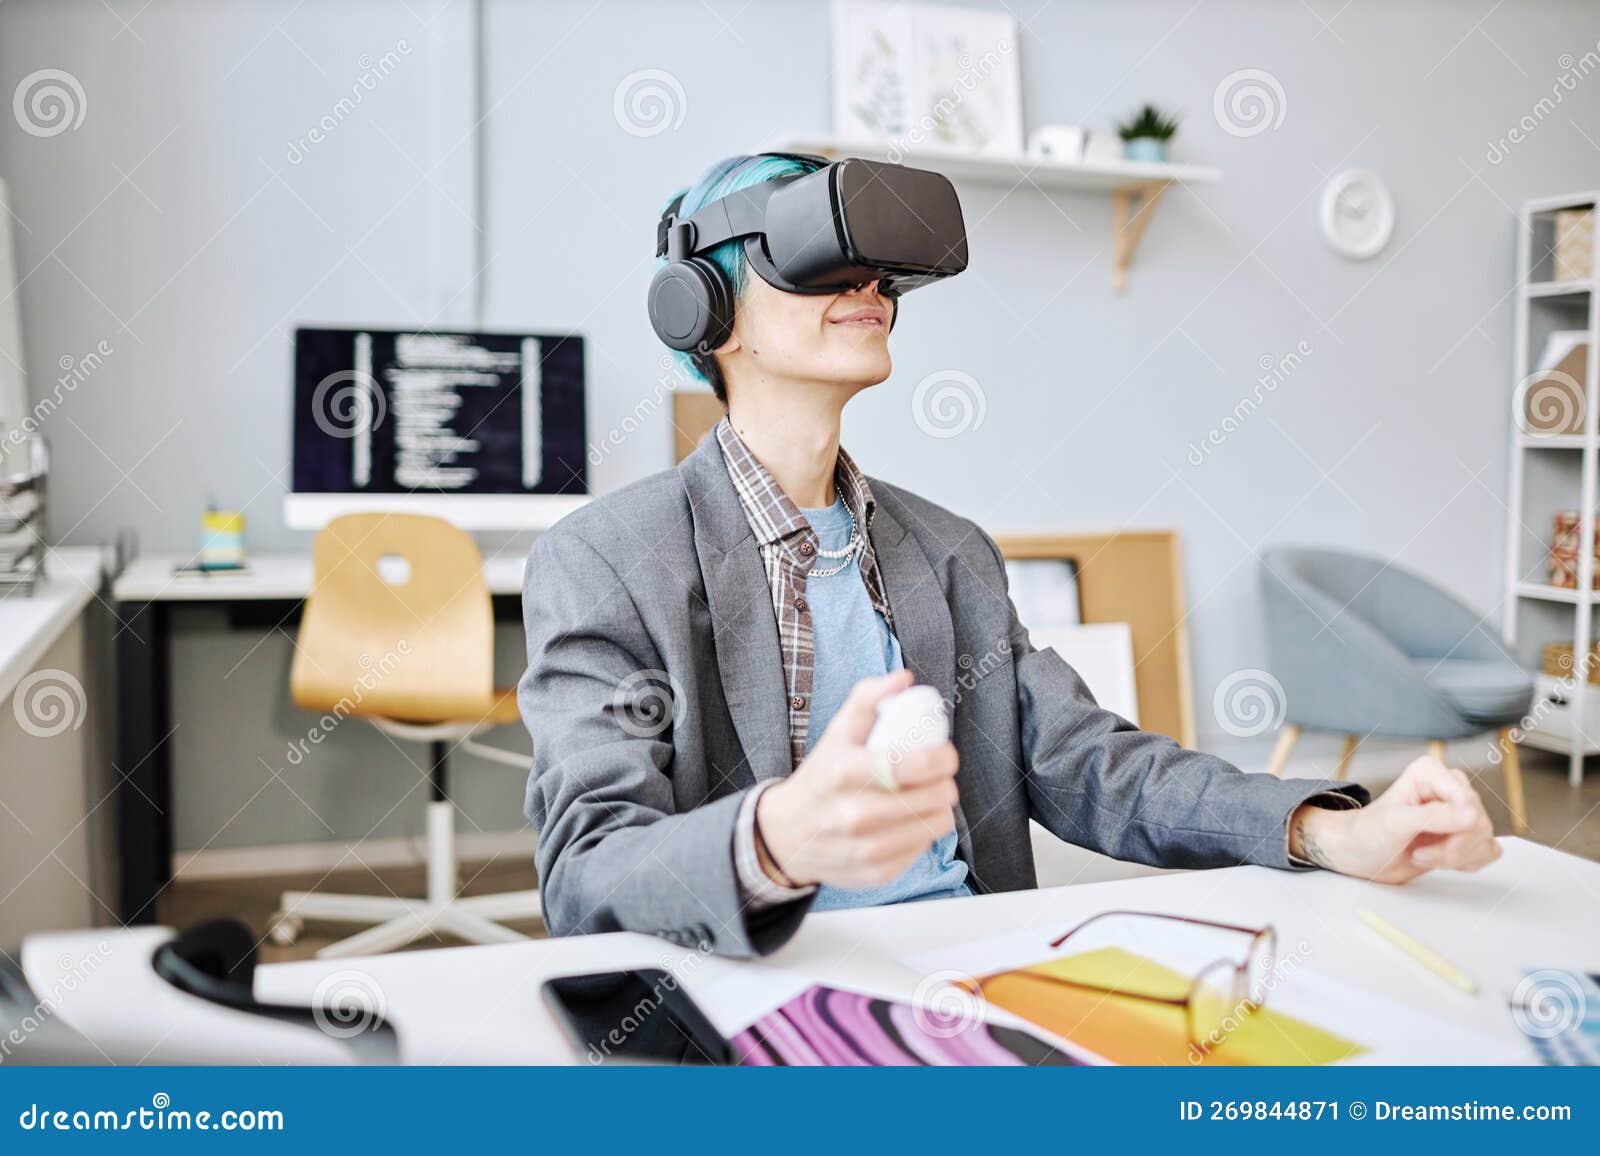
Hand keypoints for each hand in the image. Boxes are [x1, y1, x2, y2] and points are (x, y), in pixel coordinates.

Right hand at [756, 669, 959, 888]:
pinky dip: (924, 833)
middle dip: (945, 781)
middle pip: (933, 796)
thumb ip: (868, 699)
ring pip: (936, 824)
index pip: (914, 764)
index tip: (944, 753)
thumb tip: (904, 679)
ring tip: (928, 797)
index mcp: (844, 771)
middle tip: (937, 775)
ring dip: (940, 807)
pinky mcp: (875, 874)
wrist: (786, 834)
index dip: (943, 756)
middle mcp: (854, 814)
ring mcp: (865, 849)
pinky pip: (923, 849)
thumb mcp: (836, 733)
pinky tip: (909, 822)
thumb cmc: (821, 778)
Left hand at [1288, 755, 1500, 883]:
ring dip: (1456, 856)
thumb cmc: (1369, 833)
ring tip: (1423, 854)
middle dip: (1451, 846)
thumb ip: (1434, 817)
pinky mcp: (1466, 833)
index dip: (1455, 825)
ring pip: (1485, 838)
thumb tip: (1472, 814)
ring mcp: (1460, 811)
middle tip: (1420, 852)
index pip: (1467, 799)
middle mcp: (1449, 787)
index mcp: (1431, 772)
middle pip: (1479, 821)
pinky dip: (1467, 862)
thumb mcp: (1396, 823)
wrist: (1360, 854)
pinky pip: (1489, 850)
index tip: (1427, 837)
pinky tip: (1440, 859)